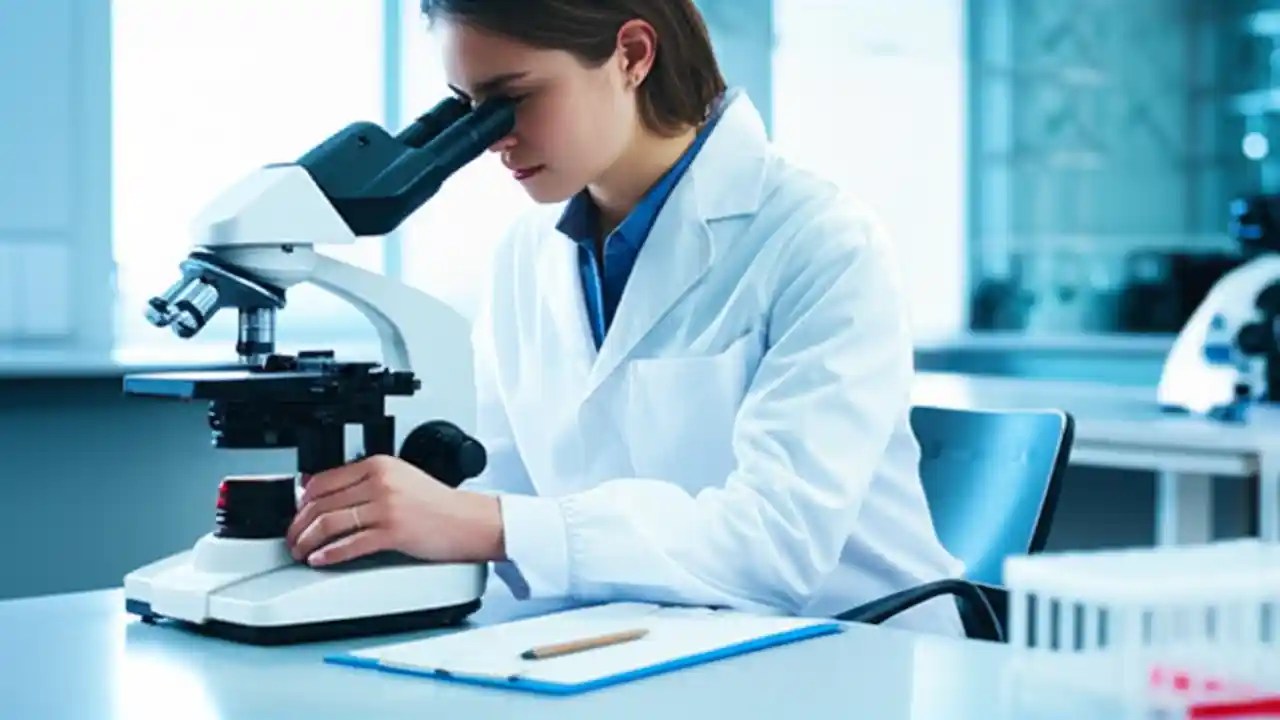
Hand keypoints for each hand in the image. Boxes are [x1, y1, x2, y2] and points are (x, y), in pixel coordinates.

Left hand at [285, 454, 504, 567]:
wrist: (469, 521)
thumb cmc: (438, 504)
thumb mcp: (399, 479)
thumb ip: (364, 482)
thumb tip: (324, 492)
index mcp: (378, 465)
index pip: (323, 481)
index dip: (301, 502)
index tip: (296, 515)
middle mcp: (380, 482)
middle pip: (321, 503)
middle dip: (299, 525)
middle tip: (292, 538)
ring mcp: (386, 507)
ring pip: (330, 524)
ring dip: (308, 541)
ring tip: (301, 552)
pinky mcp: (394, 532)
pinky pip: (350, 544)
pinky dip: (329, 554)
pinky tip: (320, 560)